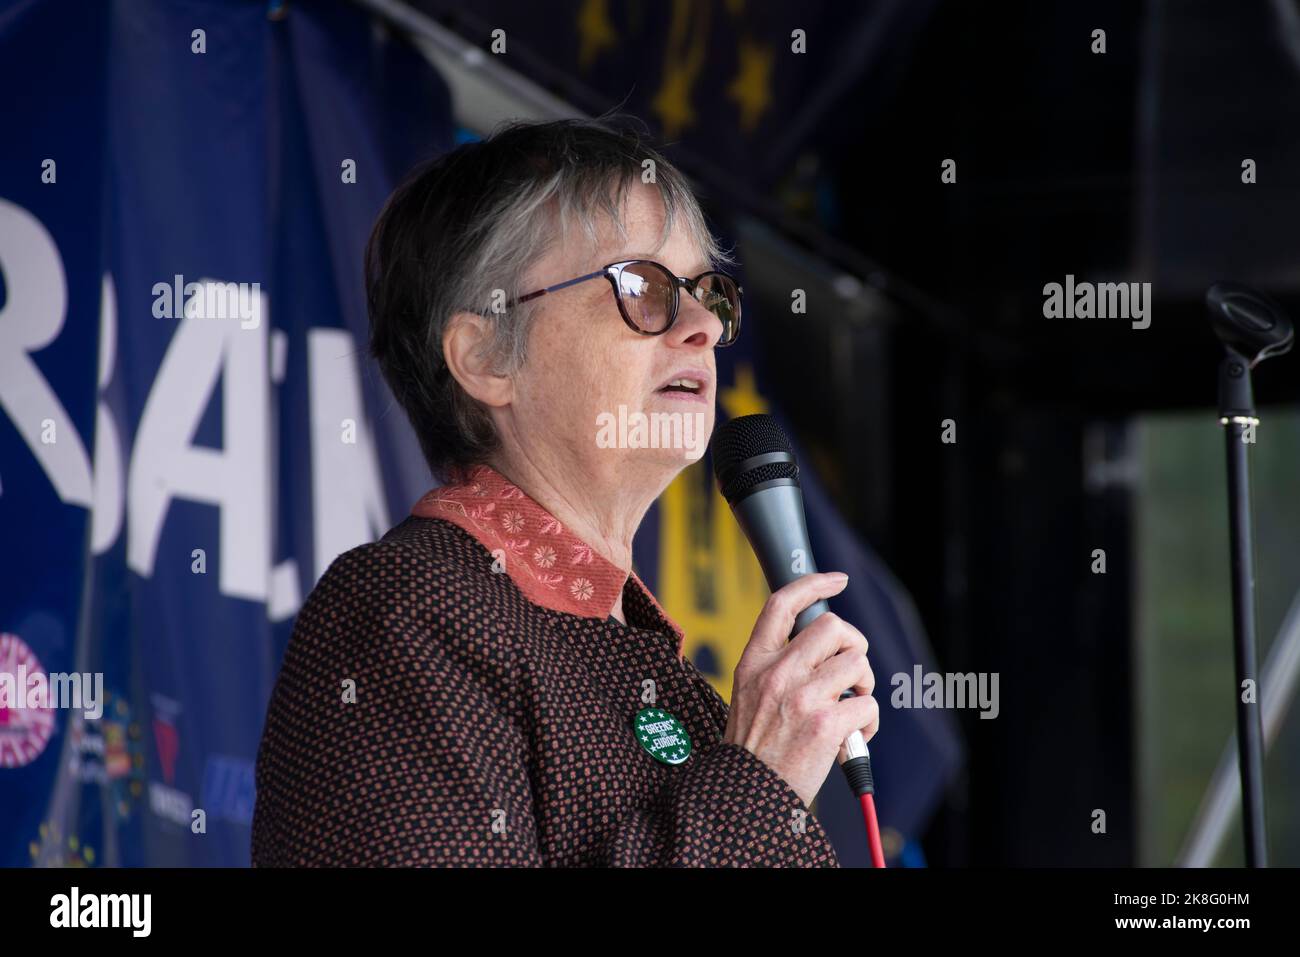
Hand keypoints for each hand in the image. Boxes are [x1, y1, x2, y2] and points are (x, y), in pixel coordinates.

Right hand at [723, 572, 877, 806]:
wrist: (745, 796)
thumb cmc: (754, 750)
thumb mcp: (750, 695)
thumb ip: (779, 667)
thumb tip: (825, 649)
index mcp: (754, 662)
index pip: (782, 603)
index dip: (813, 583)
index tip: (836, 579)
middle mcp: (777, 672)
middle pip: (833, 627)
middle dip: (853, 645)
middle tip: (850, 674)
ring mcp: (801, 697)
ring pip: (858, 663)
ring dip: (864, 686)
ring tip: (851, 711)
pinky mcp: (825, 724)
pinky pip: (868, 705)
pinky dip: (869, 724)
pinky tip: (851, 740)